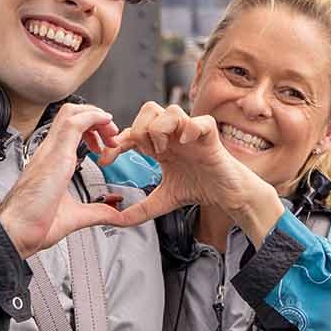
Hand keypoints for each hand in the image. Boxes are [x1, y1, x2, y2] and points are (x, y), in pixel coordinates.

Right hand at [0, 104, 137, 260]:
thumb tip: (115, 213)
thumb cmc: (34, 224)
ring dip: (97, 116)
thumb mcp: (76, 215)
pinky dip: (93, 118)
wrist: (17, 232)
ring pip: (71, 113)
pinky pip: (73, 123)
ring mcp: (51, 151)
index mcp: (51, 162)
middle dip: (96, 117)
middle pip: (71, 114)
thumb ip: (98, 211)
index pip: (69, 128)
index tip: (104, 143)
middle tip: (111, 136)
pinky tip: (106, 125)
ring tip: (111, 132)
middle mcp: (49, 152)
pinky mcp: (56, 155)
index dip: (91, 128)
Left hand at [104, 103, 283, 241]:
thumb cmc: (198, 188)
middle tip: (146, 153)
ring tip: (165, 150)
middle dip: (140, 130)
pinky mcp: (210, 136)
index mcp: (160, 144)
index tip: (105, 161)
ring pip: (170, 111)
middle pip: (148, 109)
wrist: (225, 194)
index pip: (131, 132)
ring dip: (161, 129)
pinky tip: (186, 144)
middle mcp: (174, 134)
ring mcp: (191, 133)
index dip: (115, 144)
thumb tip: (116, 221)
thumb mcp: (162, 200)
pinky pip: (200, 120)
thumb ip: (140, 210)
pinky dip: (191, 129)